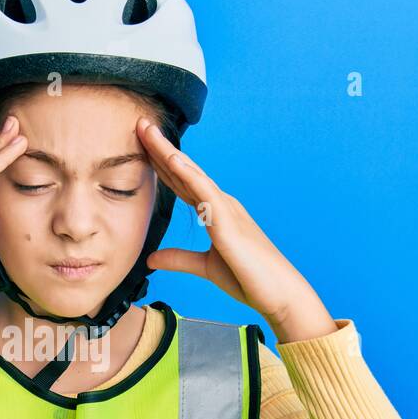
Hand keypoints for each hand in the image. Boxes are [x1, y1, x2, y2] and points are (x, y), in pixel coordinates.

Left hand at [135, 117, 335, 340]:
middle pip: (184, 171)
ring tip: (148, 131)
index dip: (161, 164)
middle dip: (160, 148)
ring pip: (191, 174)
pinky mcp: (228, 222)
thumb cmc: (249, 278)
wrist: (277, 293)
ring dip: (168, 151)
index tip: (141, 145)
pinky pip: (205, 192)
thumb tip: (150, 259)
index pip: (182, 183)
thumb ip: (178, 259)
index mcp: (215, 211)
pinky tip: (172, 159)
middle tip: (140, 124)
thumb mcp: (205, 267)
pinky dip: (188, 175)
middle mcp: (220, 203)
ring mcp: (226, 209)